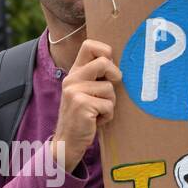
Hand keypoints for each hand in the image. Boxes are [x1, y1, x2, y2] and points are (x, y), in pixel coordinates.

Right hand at [54, 39, 120, 171]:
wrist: (68, 141)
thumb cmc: (84, 116)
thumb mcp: (86, 91)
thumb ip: (97, 77)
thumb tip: (119, 65)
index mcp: (74, 72)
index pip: (89, 45)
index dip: (105, 51)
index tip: (109, 68)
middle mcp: (72, 79)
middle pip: (104, 62)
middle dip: (115, 76)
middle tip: (109, 91)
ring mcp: (75, 91)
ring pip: (110, 88)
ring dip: (110, 103)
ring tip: (98, 111)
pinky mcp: (82, 105)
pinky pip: (108, 106)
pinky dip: (107, 116)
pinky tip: (96, 121)